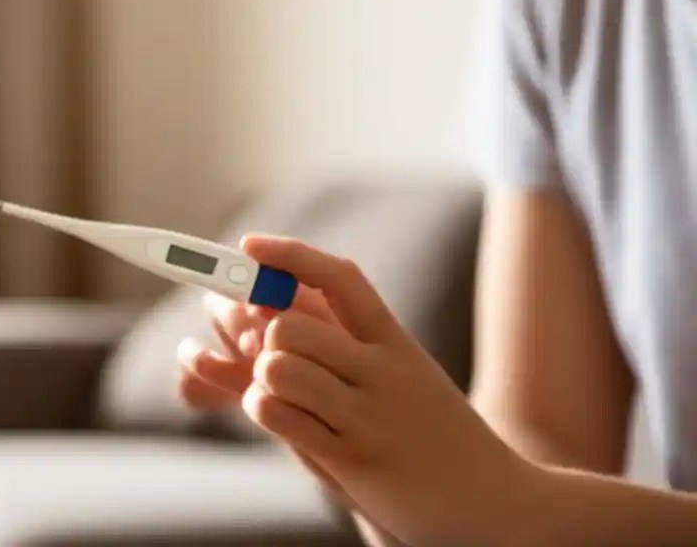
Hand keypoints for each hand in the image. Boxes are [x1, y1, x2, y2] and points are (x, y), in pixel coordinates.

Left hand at [237, 235, 537, 545]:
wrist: (499, 503)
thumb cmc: (437, 436)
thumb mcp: (408, 376)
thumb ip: (351, 345)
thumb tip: (276, 310)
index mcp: (396, 341)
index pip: (339, 276)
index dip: (289, 255)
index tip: (250, 244)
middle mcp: (383, 371)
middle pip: (291, 323)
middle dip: (266, 339)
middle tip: (272, 358)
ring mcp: (368, 415)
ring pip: (278, 366)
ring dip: (263, 377)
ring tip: (277, 391)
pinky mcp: (353, 457)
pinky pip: (279, 414)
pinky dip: (263, 408)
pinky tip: (276, 415)